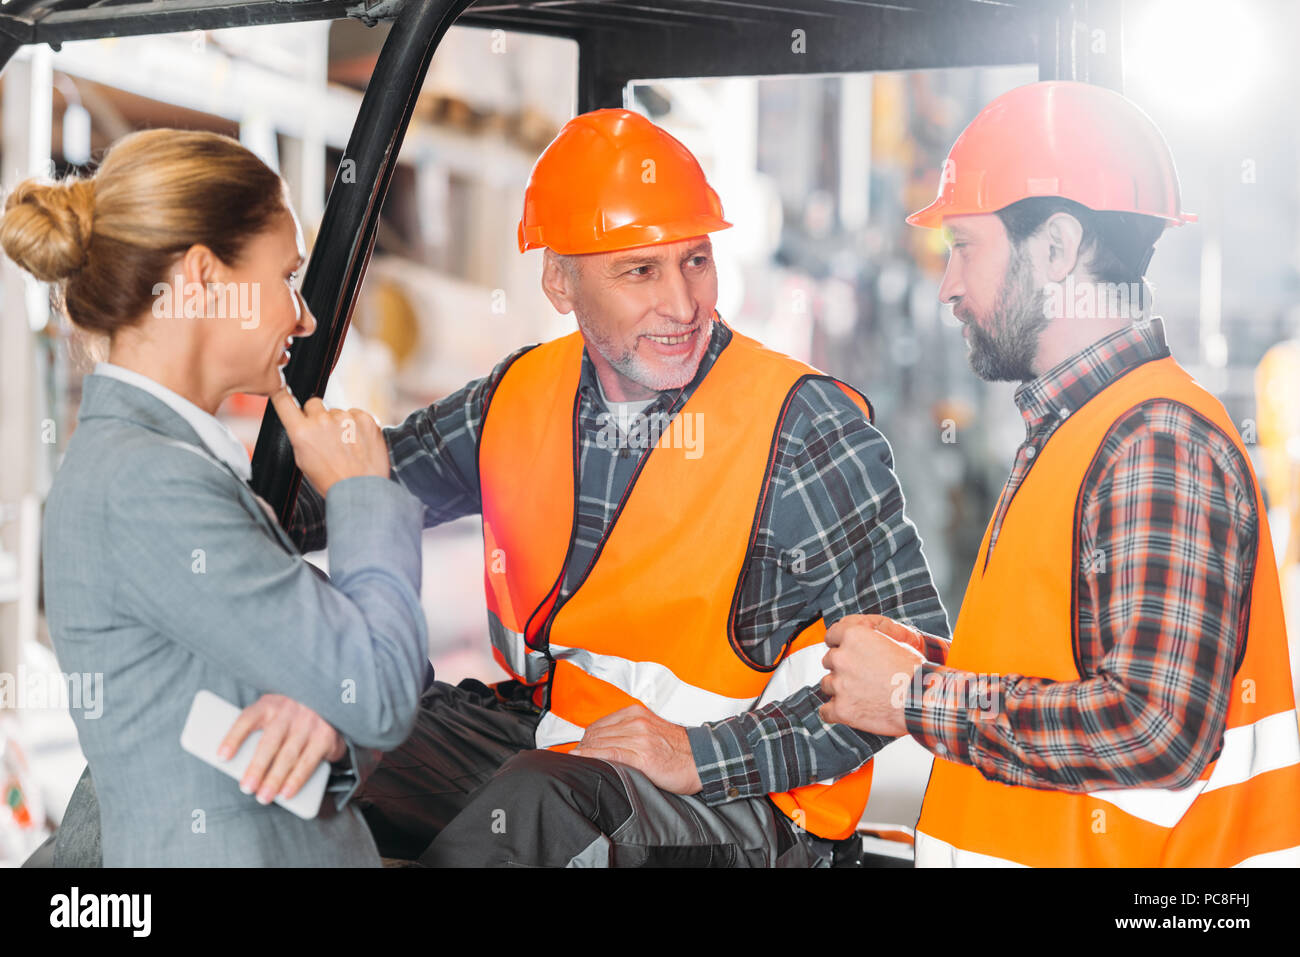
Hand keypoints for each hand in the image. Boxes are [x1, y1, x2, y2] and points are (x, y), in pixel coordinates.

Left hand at [218, 693, 346, 804]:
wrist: (327, 703)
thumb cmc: (289, 718)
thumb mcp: (272, 716)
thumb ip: (257, 734)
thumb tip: (233, 764)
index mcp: (269, 704)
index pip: (248, 719)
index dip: (234, 738)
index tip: (221, 757)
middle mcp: (290, 711)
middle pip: (269, 742)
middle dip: (256, 768)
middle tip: (246, 788)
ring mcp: (309, 723)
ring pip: (288, 755)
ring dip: (274, 779)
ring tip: (263, 797)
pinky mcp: (325, 736)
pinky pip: (308, 762)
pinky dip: (297, 779)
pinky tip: (286, 793)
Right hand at [270, 387, 389, 496]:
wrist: (361, 490)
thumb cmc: (331, 480)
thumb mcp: (303, 461)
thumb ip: (301, 436)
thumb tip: (301, 422)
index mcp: (301, 432)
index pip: (284, 401)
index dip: (281, 392)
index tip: (281, 387)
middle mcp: (322, 421)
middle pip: (313, 403)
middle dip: (317, 415)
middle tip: (326, 436)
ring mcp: (345, 418)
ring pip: (337, 411)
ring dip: (340, 423)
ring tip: (347, 446)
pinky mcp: (365, 418)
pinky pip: (356, 414)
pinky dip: (357, 425)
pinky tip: (359, 443)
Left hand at [570, 705, 701, 794]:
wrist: (702, 760)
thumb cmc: (678, 749)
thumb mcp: (651, 729)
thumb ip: (628, 730)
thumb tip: (603, 740)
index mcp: (636, 713)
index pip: (599, 724)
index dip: (585, 739)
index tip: (579, 749)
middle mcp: (636, 721)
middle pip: (595, 733)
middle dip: (582, 747)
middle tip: (576, 759)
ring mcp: (639, 738)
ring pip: (600, 742)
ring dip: (584, 753)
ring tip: (576, 762)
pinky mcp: (642, 756)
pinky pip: (609, 753)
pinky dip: (591, 756)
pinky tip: (580, 759)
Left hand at [818, 616, 925, 735]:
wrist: (923, 700)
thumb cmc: (914, 672)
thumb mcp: (897, 639)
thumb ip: (873, 633)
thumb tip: (864, 628)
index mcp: (853, 636)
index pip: (831, 636)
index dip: (839, 645)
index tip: (844, 651)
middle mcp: (841, 658)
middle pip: (829, 661)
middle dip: (842, 668)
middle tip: (861, 676)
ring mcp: (839, 684)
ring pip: (827, 685)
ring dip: (840, 689)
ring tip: (861, 694)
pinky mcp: (841, 708)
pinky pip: (826, 711)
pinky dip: (834, 712)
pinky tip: (848, 710)